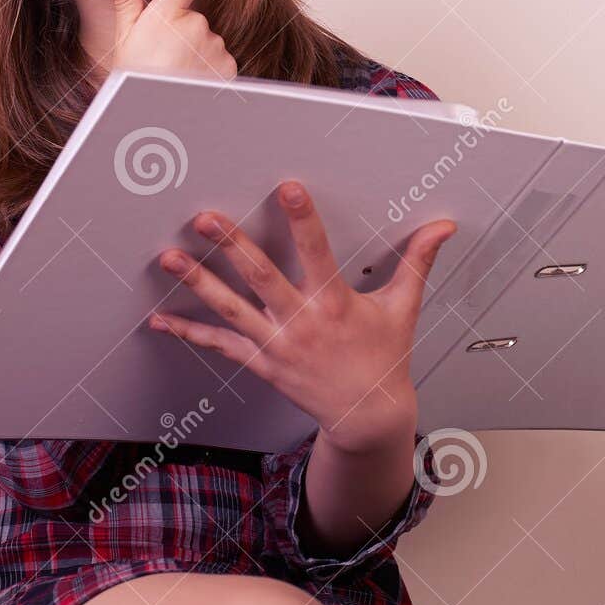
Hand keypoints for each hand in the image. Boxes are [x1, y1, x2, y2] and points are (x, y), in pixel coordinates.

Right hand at [103, 0, 239, 79]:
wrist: (152, 118)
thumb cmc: (134, 78)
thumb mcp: (124, 39)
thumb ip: (127, 0)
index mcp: (165, 13)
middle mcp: (194, 24)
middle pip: (194, 19)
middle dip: (182, 34)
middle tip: (162, 57)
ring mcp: (213, 45)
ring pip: (207, 41)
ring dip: (194, 54)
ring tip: (175, 73)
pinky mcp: (228, 65)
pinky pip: (219, 59)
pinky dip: (208, 70)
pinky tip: (190, 81)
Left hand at [146, 180, 459, 452]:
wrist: (368, 416)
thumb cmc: (384, 359)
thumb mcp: (404, 308)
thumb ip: (418, 261)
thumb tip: (443, 226)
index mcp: (335, 303)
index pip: (318, 251)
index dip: (303, 219)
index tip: (288, 189)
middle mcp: (302, 322)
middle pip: (261, 278)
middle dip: (232, 247)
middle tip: (207, 218)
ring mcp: (277, 345)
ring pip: (231, 309)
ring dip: (198, 283)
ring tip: (170, 258)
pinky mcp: (262, 363)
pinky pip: (221, 346)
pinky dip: (190, 333)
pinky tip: (162, 320)